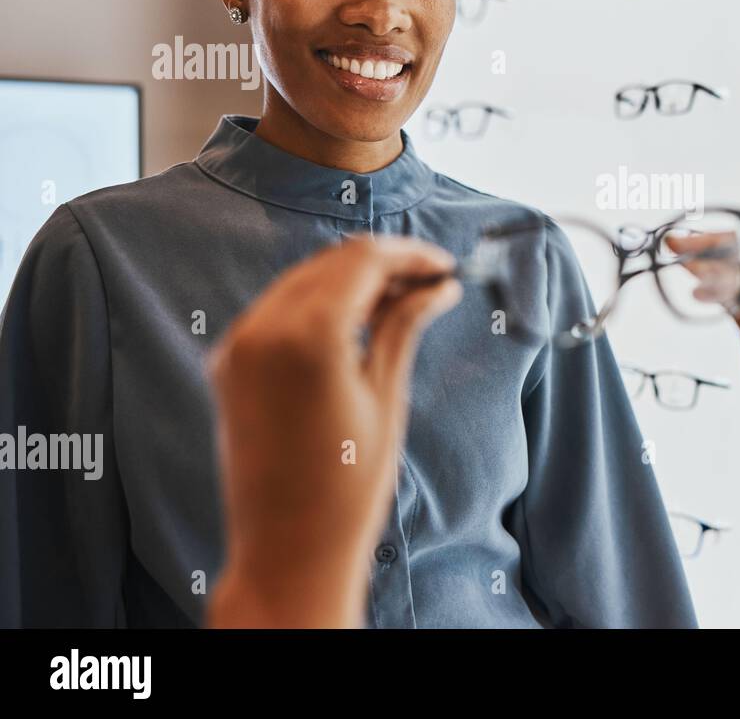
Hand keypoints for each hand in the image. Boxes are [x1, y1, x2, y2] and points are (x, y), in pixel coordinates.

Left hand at [205, 236, 461, 626]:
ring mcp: (238, 347)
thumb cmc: (348, 486)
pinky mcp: (228, 365)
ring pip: (303, 280)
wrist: (287, 552)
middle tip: (431, 283)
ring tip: (401, 302)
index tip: (444, 267)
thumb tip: (437, 286)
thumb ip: (403, 326)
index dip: (410, 255)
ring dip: (351, 281)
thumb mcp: (387, 397)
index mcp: (307, 336)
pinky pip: (277, 310)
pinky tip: (356, 322)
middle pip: (332, 263)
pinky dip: (319, 304)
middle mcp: (262, 330)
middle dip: (384, 264)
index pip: (364, 261)